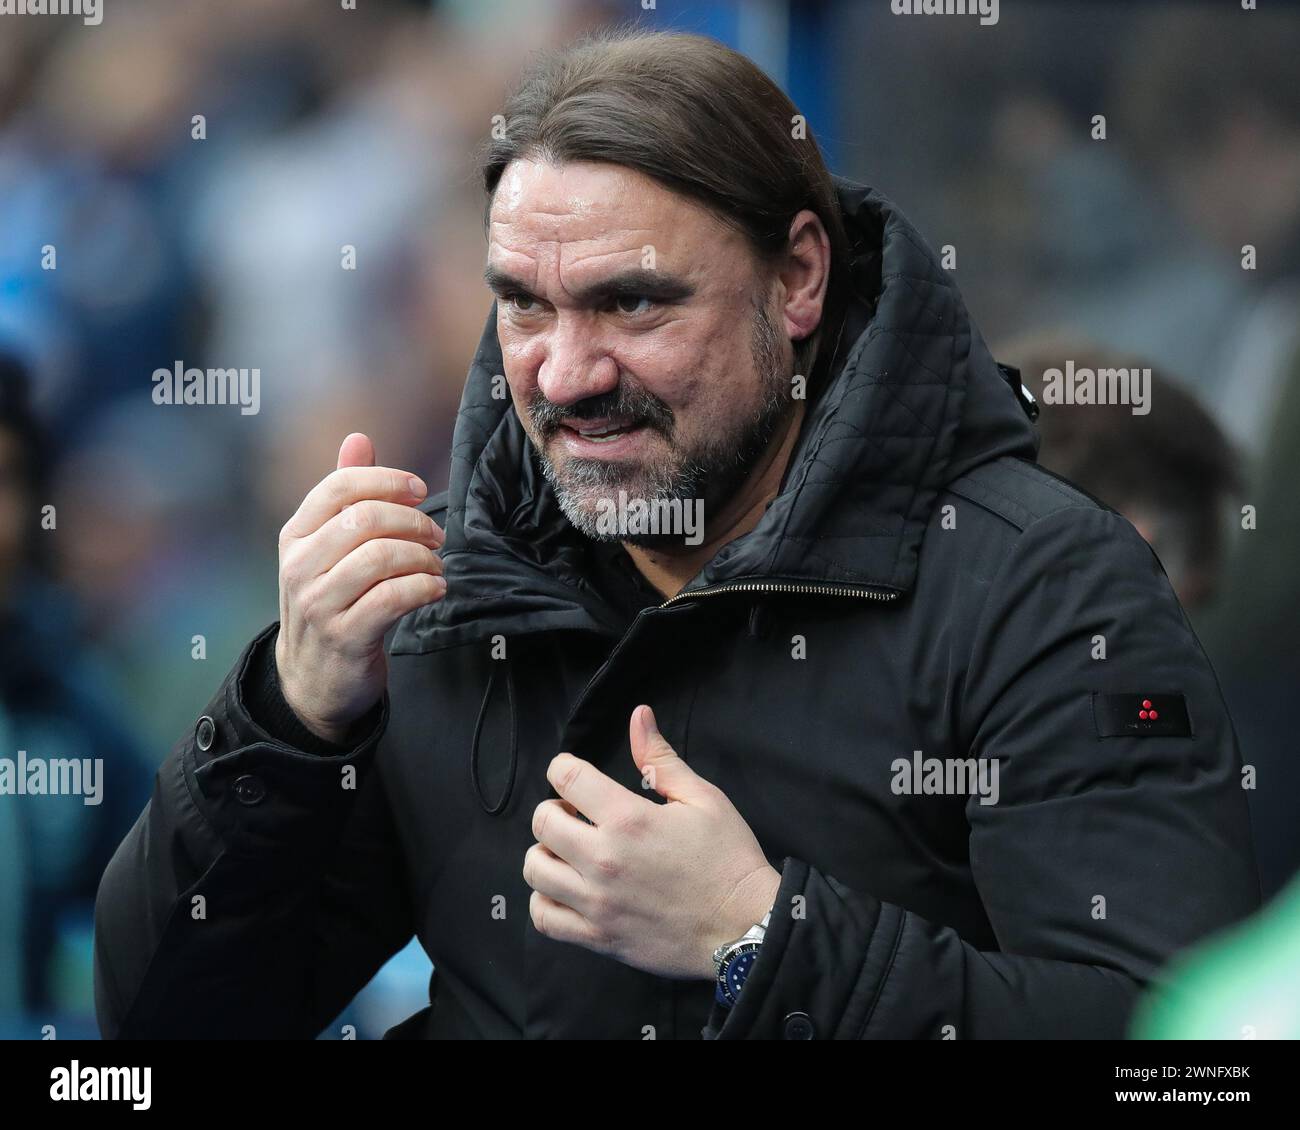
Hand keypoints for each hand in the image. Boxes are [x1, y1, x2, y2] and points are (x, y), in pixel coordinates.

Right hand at [275, 432, 445, 743]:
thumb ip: (344, 494)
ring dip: (422, 558)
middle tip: (435, 536)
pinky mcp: (344, 636)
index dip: (386, 480)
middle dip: (412, 521)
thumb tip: (358, 438)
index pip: (338, 487)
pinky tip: (434, 589)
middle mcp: (300, 566)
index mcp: (295, 536)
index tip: (419, 490)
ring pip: (381, 557)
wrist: (313, 679)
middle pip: (364, 519)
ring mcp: (319, 603)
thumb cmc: (331, 602)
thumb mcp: (327, 547)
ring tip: (435, 567)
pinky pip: (393, 598)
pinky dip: (424, 588)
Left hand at [523, 704, 781, 979]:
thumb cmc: (729, 860)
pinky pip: (544, 918)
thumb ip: (661, 759)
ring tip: (571, 852)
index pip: (565, 777)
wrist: (745, 926)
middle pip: (542, 822)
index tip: (576, 776)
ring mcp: (597, 902)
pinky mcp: (598, 937)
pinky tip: (567, 889)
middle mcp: (604, 859)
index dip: (565, 768)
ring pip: (535, 869)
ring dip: (547, 853)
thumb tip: (638, 715)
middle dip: (555, 809)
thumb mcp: (703, 799)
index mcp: (629, 819)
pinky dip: (545, 901)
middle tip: (578, 815)